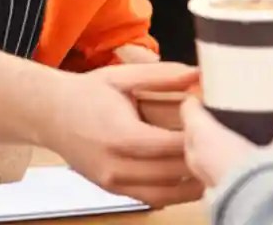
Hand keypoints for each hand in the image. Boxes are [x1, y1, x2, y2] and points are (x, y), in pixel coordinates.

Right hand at [40, 62, 203, 207]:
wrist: (48, 114)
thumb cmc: (86, 93)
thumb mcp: (123, 77)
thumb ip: (162, 76)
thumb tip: (198, 73)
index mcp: (120, 135)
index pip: (170, 145)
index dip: (197, 138)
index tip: (217, 125)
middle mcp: (116, 165)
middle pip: (172, 173)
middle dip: (199, 159)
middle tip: (224, 146)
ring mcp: (113, 182)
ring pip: (166, 193)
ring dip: (192, 182)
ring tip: (213, 164)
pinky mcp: (112, 190)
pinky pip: (151, 198)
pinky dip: (175, 192)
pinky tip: (191, 177)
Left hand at [181, 66, 272, 187]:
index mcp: (208, 138)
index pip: (189, 109)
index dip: (197, 98)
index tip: (207, 90)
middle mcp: (200, 160)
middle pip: (191, 133)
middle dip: (203, 122)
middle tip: (221, 110)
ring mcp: (205, 182)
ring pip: (197, 156)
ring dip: (208, 146)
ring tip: (230, 136)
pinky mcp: (216, 198)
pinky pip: (209, 176)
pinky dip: (219, 166)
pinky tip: (238, 164)